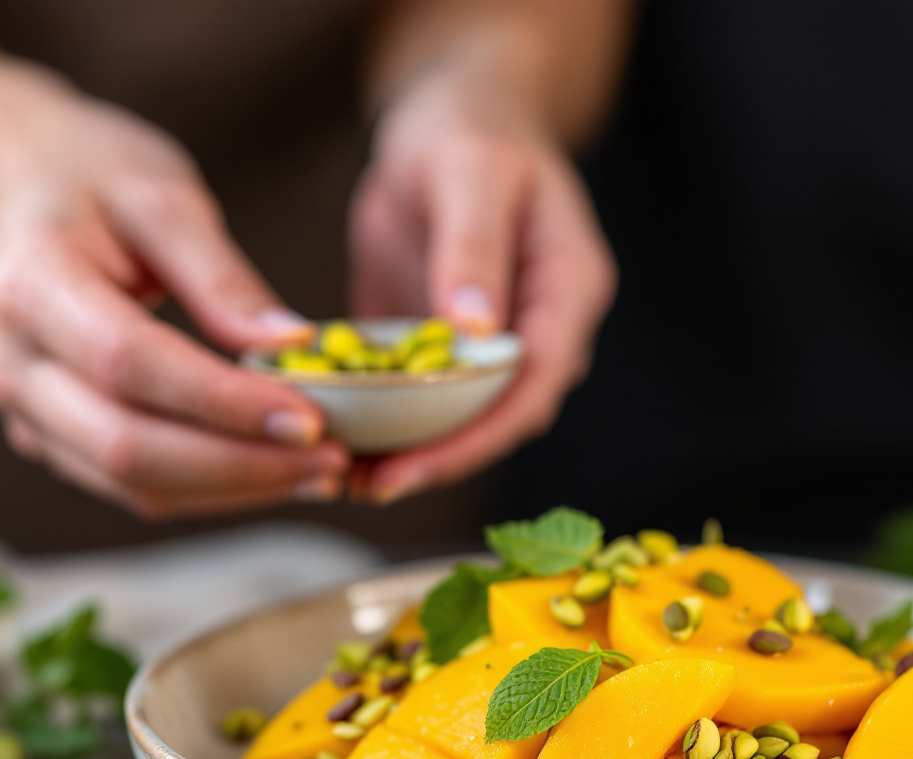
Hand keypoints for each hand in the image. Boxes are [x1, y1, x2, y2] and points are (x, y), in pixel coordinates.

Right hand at [0, 89, 347, 519]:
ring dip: (237, 489)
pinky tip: (277, 471)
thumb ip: (223, 278)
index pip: (130, 365)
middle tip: (333, 460)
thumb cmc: (90, 183)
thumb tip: (293, 345)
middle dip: (242, 466)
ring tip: (320, 472)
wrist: (12, 197)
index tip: (309, 419)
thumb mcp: (163, 199)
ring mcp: (28, 415)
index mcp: (32, 287)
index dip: (224, 402)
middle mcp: (14, 366)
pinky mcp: (55, 444)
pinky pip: (138, 489)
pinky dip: (214, 490)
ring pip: (136, 485)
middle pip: (128, 447)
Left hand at [347, 63, 615, 502]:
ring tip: (348, 481)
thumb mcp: (471, 172)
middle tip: (370, 487)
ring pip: (468, 419)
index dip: (482, 433)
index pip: (537, 383)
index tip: (418, 464)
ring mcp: (500, 345)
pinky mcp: (456, 350)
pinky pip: (430, 399)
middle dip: (442, 459)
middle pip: (505, 417)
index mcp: (569, 290)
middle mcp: (544, 330)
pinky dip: (392, 425)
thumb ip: (475, 248)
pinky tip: (343, 444)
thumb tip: (478, 332)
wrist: (453, 119)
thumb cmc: (471, 132)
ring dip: (414, 454)